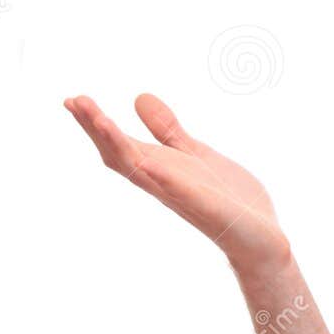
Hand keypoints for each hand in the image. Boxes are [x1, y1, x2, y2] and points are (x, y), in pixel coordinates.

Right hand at [65, 93, 290, 275]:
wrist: (262, 237)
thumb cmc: (227, 199)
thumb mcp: (195, 154)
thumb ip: (168, 130)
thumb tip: (138, 96)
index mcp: (162, 170)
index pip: (121, 146)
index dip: (95, 125)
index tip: (72, 101)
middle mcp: (166, 184)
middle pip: (122, 156)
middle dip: (98, 130)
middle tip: (74, 102)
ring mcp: (186, 197)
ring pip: (146, 174)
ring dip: (122, 148)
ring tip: (101, 121)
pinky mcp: (211, 210)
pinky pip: (187, 195)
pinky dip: (170, 180)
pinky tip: (155, 163)